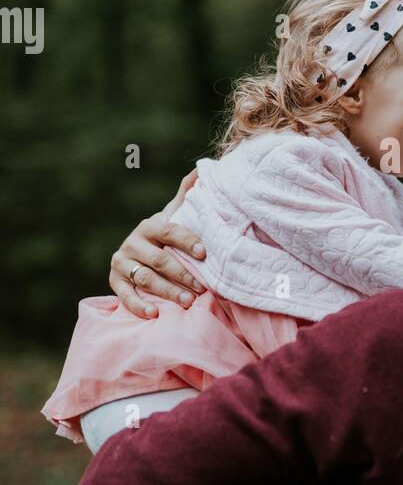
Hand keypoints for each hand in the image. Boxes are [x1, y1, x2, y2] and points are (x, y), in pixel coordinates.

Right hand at [109, 171, 206, 317]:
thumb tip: (201, 170)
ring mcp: (122, 262)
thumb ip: (187, 196)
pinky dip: (139, 305)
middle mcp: (133, 242)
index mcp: (150, 225)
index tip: (204, 253)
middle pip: (159, 259)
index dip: (186, 241)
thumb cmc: (165, 237)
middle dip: (182, 274)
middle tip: (202, 287)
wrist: (139, 254)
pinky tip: (155, 314)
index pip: (169, 231)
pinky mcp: (115, 281)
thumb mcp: (175, 216)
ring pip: (145, 278)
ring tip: (188, 302)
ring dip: (167, 291)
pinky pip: (125, 295)